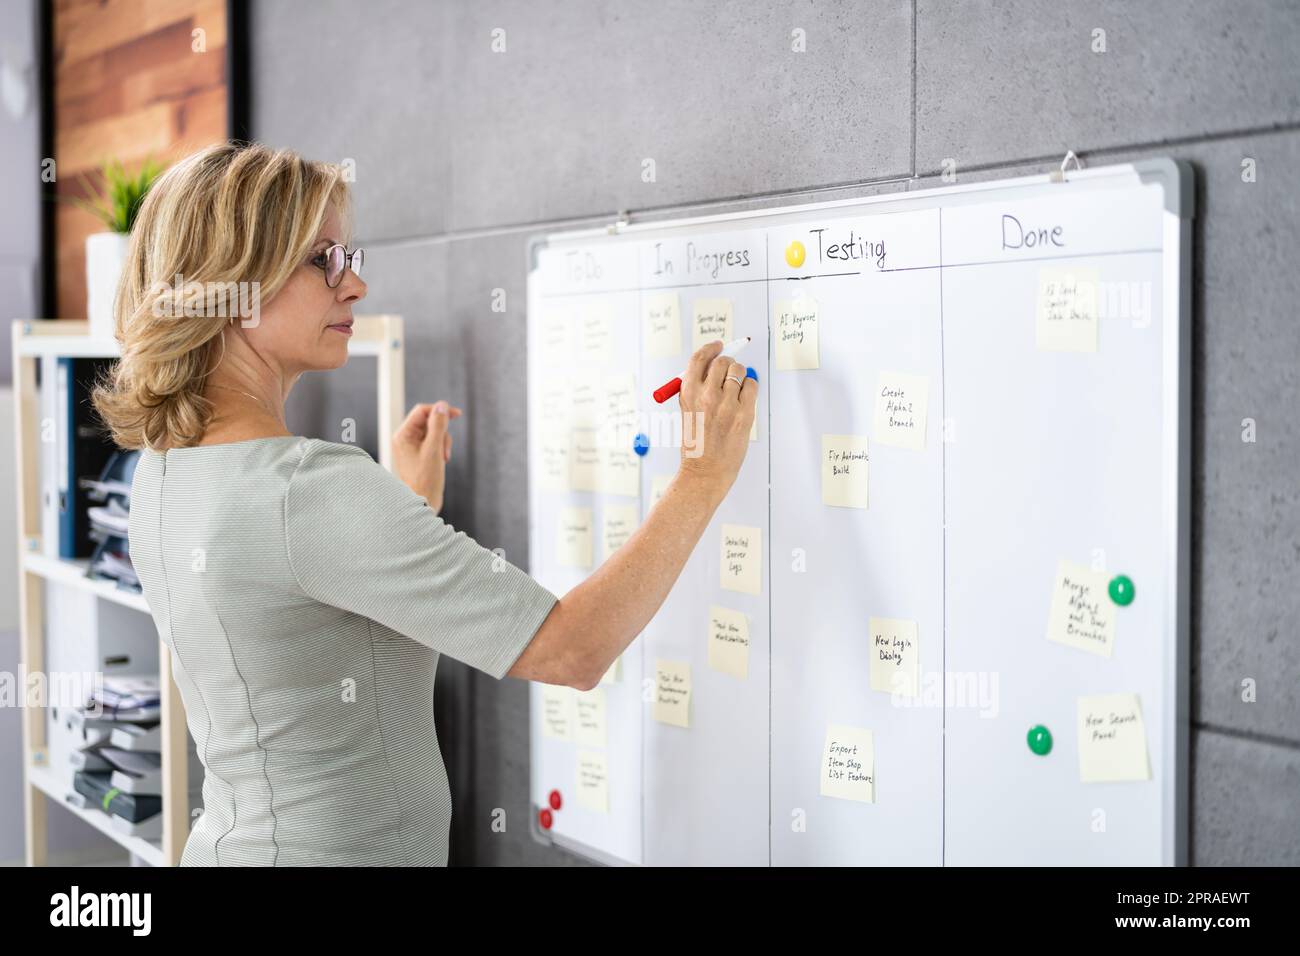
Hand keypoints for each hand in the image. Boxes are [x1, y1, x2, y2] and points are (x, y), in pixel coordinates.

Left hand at [392, 401, 461, 513]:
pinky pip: (434, 442)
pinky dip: (441, 448)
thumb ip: (438, 425)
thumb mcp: (434, 449)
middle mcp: (405, 439)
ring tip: (443, 458)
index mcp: (403, 435)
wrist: (423, 502)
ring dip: (443, 442)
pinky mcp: (419, 454)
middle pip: (429, 421)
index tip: (457, 414)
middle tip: (445, 449)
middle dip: (442, 432)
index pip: (422, 411)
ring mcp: (412, 447)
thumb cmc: (425, 479)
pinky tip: (442, 461)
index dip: (440, 410)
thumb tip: (442, 406)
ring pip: (434, 432)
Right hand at [676, 340, 757, 502]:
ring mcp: (726, 404)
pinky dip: (750, 388)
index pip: (700, 358)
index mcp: (688, 393)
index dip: (711, 348)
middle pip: (722, 362)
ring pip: (739, 371)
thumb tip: (713, 364)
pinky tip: (743, 400)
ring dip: (738, 376)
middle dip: (727, 364)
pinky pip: (752, 386)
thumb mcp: (686, 412)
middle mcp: (707, 395)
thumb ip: (696, 388)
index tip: (719, 345)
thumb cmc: (696, 443)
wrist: (705, 472)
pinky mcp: (744, 413)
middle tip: (729, 372)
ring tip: (734, 392)